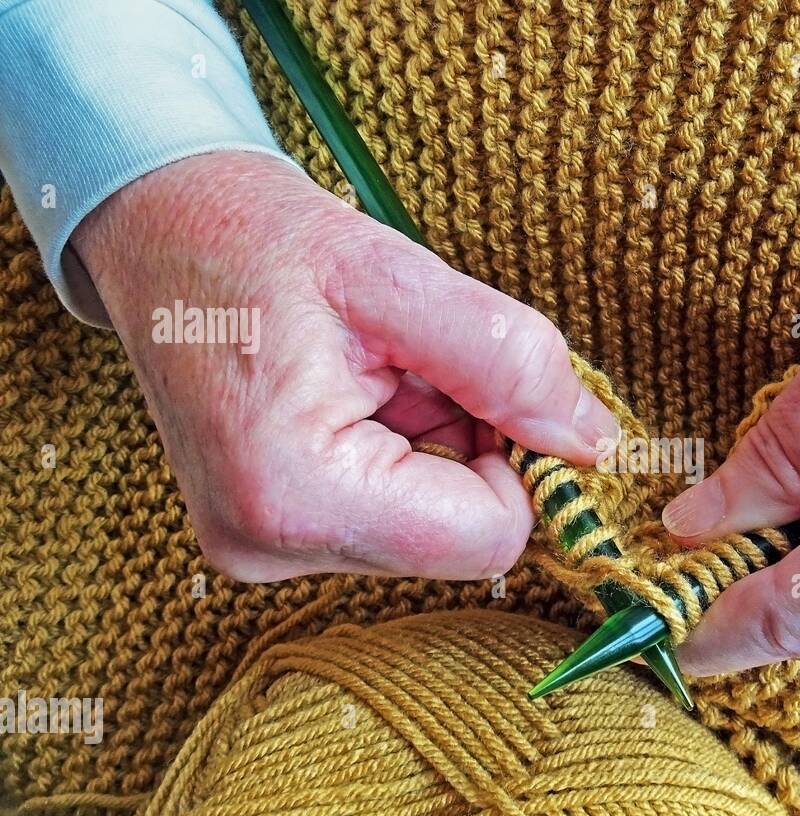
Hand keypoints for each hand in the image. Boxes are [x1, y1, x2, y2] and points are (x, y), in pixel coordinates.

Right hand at [73, 150, 617, 581]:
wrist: (160, 232)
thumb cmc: (259, 243)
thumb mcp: (397, 277)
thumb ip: (508, 361)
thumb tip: (593, 443)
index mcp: (295, 492)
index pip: (486, 539)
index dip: (514, 464)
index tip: (480, 389)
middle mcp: (269, 547)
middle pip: (458, 542)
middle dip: (468, 452)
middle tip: (414, 370)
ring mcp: (261, 553)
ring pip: (430, 534)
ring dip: (437, 453)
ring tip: (377, 378)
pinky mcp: (267, 540)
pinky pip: (391, 525)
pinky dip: (403, 462)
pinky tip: (359, 403)